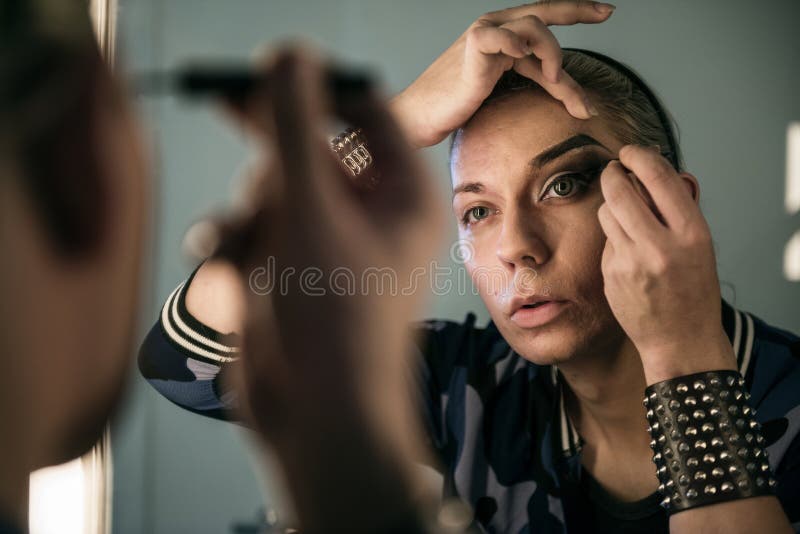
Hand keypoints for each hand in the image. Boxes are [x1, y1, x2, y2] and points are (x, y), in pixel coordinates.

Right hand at [214, 49, 444, 450]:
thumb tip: (289, 52)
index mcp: (402, 193)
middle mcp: (369, 213)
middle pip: (312, 145)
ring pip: (271, 189)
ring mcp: (326, 243)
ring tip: (251, 243)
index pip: (366, 111)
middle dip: (272, 147)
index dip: (318, 86)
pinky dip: (236, 243)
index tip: (268, 69)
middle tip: (223, 96)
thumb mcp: (312, 208)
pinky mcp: (288, 272)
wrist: (316, 416)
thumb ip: (296, 127)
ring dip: (249, 208)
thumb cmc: (334, 317)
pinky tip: (231, 268)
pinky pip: (251, 230)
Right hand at [391, 0, 615, 147]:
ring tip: (555, 78)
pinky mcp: (474, 45)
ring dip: (553, 53)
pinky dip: (517, 44)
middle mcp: (497, 26)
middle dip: (579, 10)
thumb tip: (576, 96)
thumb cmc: (458, 105)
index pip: (546, 18)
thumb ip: (538, 80)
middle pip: (546, 10)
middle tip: (607, 12)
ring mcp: (485, 32)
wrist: (422, 114)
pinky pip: (503, 36)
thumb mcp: (508, 89)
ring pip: (535, 26)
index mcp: (505, 34)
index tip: (605, 12)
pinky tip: (522, 54)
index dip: (577, 12)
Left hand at [596, 146, 735, 383]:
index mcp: (691, 233)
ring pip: (606, 213)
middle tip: (612, 170)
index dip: (639, 157)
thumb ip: (680, 209)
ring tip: (626, 217)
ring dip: (611, 206)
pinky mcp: (611, 274)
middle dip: (612, 174)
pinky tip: (628, 254)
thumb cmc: (693, 289)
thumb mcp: (700, 246)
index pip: (658, 177)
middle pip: (620, 190)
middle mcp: (660, 246)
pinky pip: (605, 241)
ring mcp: (631, 262)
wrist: (680, 339)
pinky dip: (613, 239)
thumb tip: (658, 171)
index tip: (630, 152)